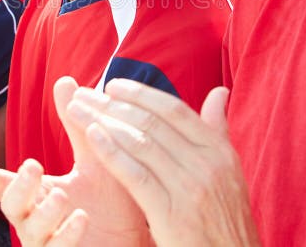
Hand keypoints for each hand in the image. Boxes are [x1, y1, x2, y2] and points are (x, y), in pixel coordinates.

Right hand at [0, 77, 151, 246]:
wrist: (141, 242)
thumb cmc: (114, 204)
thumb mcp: (95, 160)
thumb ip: (78, 126)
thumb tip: (64, 80)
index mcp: (39, 194)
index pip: (4, 184)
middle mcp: (37, 219)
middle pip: (12, 206)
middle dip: (18, 186)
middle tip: (32, 165)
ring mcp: (49, 243)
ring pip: (31, 231)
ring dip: (45, 212)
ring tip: (61, 196)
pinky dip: (66, 235)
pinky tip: (81, 219)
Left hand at [67, 80, 260, 246]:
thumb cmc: (225, 221)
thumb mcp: (229, 173)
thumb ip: (217, 132)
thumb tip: (218, 92)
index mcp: (220, 151)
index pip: (174, 110)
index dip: (141, 94)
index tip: (113, 85)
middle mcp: (207, 164)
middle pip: (151, 122)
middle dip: (112, 105)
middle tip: (83, 94)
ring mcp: (191, 189)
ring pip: (140, 143)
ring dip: (102, 121)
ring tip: (76, 111)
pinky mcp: (172, 215)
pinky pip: (136, 175)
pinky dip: (111, 152)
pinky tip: (91, 137)